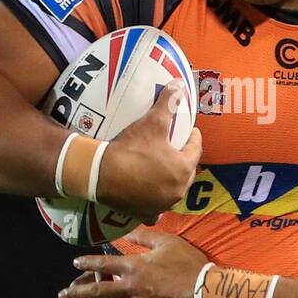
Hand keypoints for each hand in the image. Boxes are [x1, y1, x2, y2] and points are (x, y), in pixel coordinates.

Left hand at [60, 229, 206, 297]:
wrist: (204, 292)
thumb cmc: (188, 264)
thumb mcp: (167, 242)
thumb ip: (145, 236)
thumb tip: (127, 228)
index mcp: (134, 266)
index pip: (105, 263)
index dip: (88, 262)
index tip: (75, 263)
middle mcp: (130, 287)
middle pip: (98, 290)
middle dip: (77, 293)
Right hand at [96, 82, 202, 221]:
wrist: (101, 174)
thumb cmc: (131, 148)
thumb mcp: (151, 122)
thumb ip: (168, 103)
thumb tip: (179, 84)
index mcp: (184, 168)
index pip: (195, 148)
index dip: (192, 136)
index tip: (189, 130)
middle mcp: (178, 190)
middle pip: (186, 171)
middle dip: (183, 159)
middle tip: (174, 148)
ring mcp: (163, 205)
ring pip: (173, 190)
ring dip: (170, 180)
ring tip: (162, 168)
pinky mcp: (146, 213)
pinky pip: (156, 210)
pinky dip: (155, 203)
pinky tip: (150, 197)